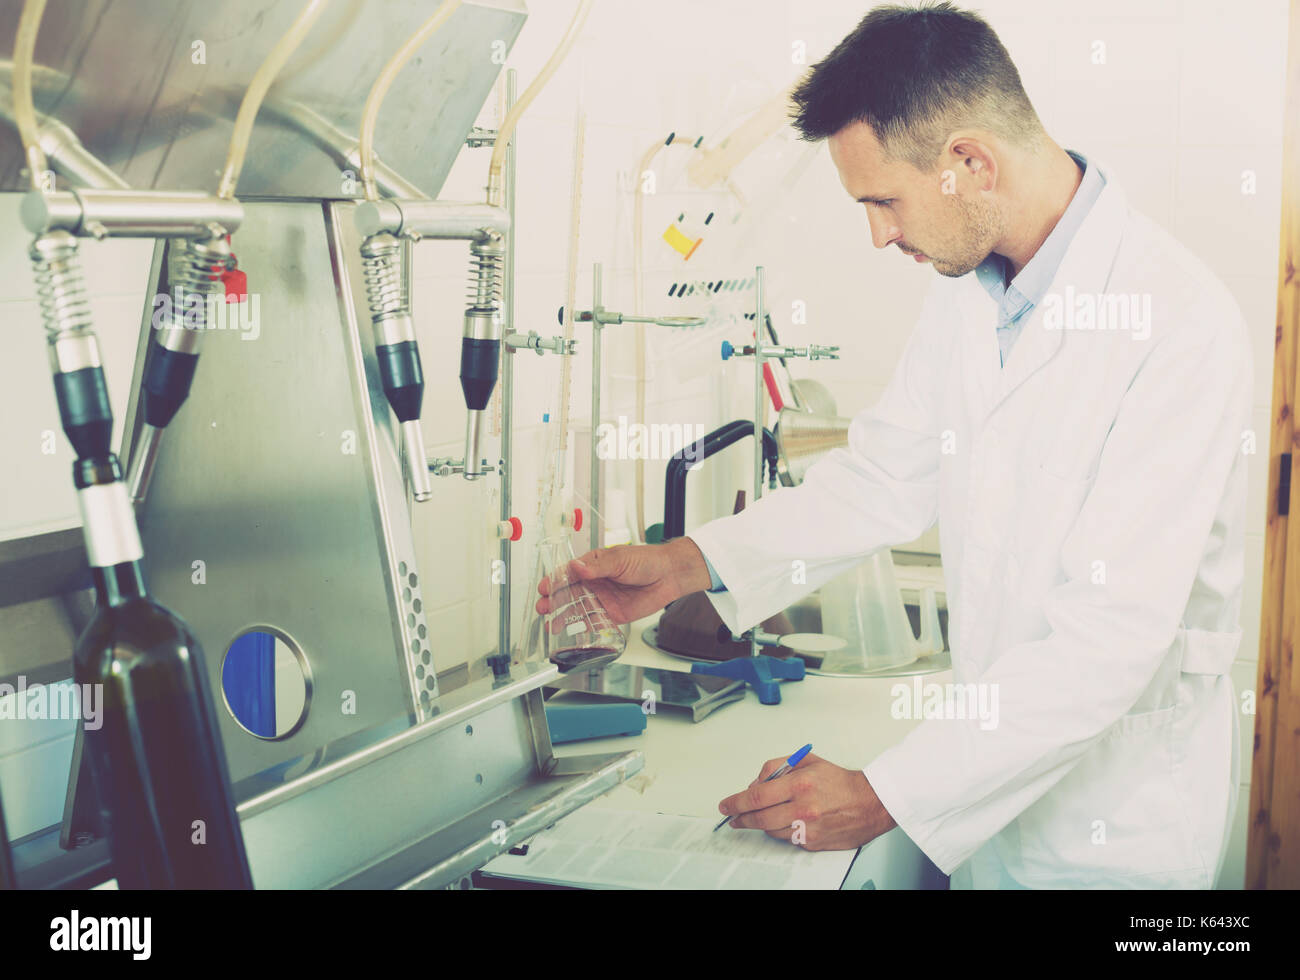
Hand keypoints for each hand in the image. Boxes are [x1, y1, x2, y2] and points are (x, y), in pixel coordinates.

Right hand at [535, 537, 712, 625]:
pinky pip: (595, 621)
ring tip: (552, 624)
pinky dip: (583, 627)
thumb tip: (578, 566)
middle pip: (569, 592)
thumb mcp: (620, 559)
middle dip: (554, 600)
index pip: (569, 572)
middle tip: (543, 607)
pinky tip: (572, 631)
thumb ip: (598, 566)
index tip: (544, 587)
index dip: (555, 580)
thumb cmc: (647, 560)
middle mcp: (596, 582)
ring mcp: (603, 599)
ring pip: (578, 609)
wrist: (669, 575)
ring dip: (564, 616)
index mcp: (594, 564)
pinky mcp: (613, 614)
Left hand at [718, 753, 896, 850]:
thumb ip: (776, 767)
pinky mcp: (813, 842)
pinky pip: (786, 838)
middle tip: (734, 817)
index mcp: (800, 784)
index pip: (757, 796)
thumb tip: (755, 784)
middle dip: (741, 818)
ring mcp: (808, 828)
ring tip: (763, 815)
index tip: (726, 805)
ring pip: (770, 830)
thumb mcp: (807, 761)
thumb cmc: (838, 781)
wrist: (869, 803)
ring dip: (761, 823)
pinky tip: (787, 820)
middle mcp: (803, 807)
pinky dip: (781, 830)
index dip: (736, 802)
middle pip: (759, 818)